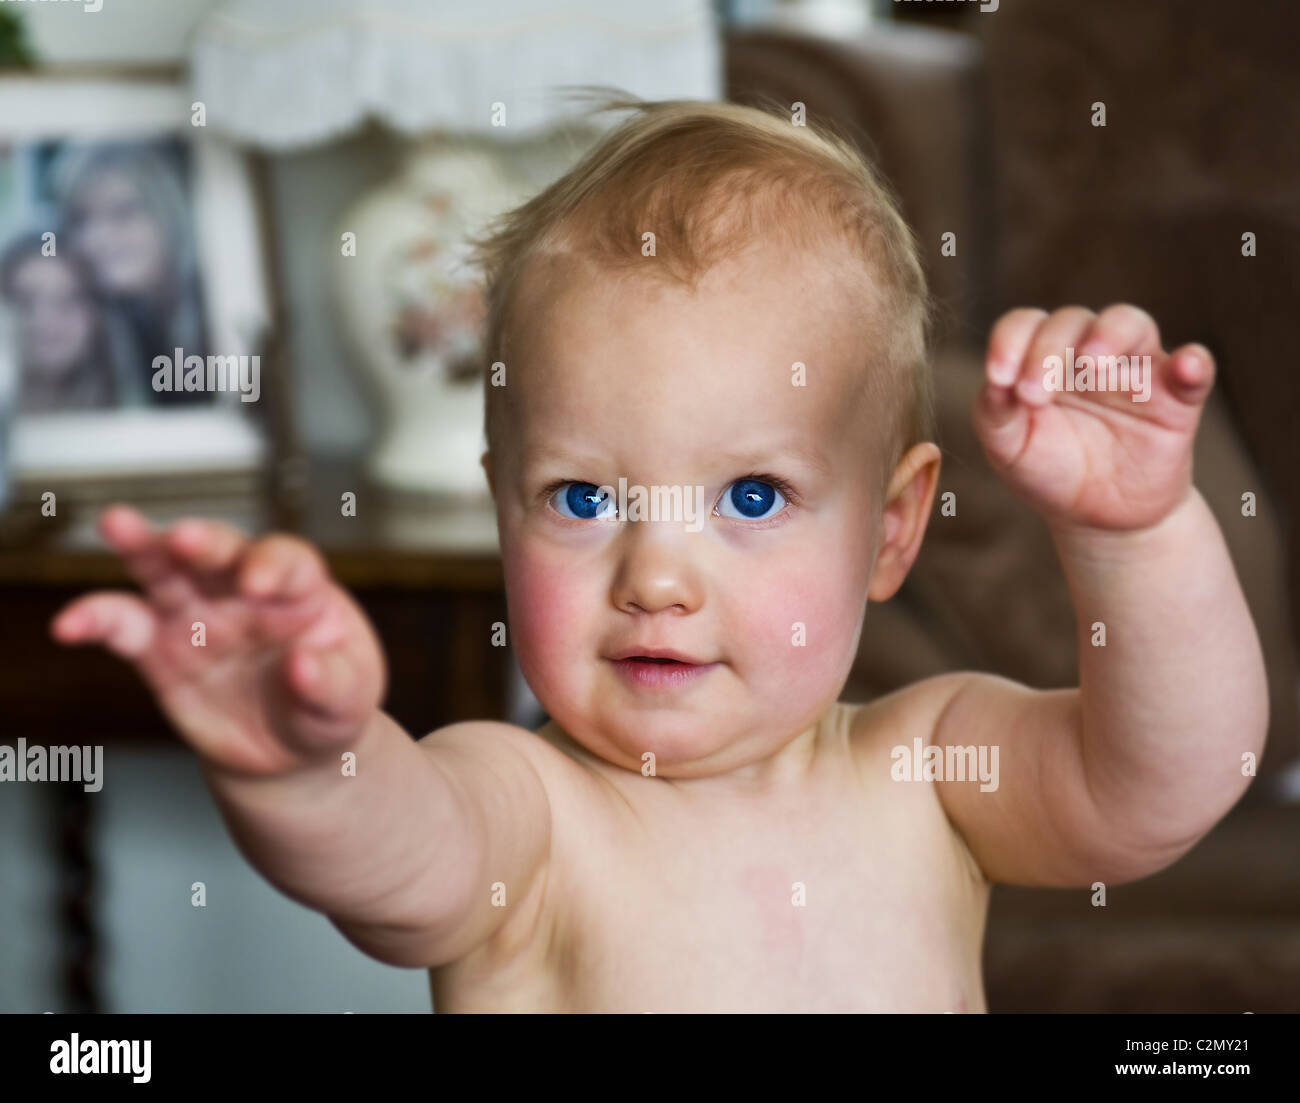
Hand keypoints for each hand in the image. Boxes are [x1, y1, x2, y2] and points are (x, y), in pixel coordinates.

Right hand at [51, 505, 385, 775]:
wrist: (290, 751)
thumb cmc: (327, 708)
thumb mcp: (349, 701)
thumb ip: (333, 683)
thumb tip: (304, 665)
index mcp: (302, 591)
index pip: (289, 562)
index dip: (273, 565)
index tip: (258, 583)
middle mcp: (244, 591)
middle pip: (223, 552)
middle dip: (204, 542)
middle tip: (185, 539)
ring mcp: (199, 614)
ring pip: (166, 570)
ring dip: (141, 546)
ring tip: (116, 524)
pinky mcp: (160, 648)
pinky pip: (124, 627)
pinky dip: (95, 619)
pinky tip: (71, 624)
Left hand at [973, 304, 1214, 530]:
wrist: (1096, 518)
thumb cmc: (1048, 469)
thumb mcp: (1008, 448)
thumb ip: (994, 413)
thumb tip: (994, 382)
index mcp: (1040, 356)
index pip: (1025, 324)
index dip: (1009, 340)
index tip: (997, 378)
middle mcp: (1086, 352)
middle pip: (1071, 320)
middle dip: (1048, 351)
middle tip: (1033, 394)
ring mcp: (1134, 370)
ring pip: (1130, 323)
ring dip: (1110, 335)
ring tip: (1092, 364)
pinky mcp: (1176, 399)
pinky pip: (1194, 370)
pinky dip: (1194, 364)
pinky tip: (1187, 366)